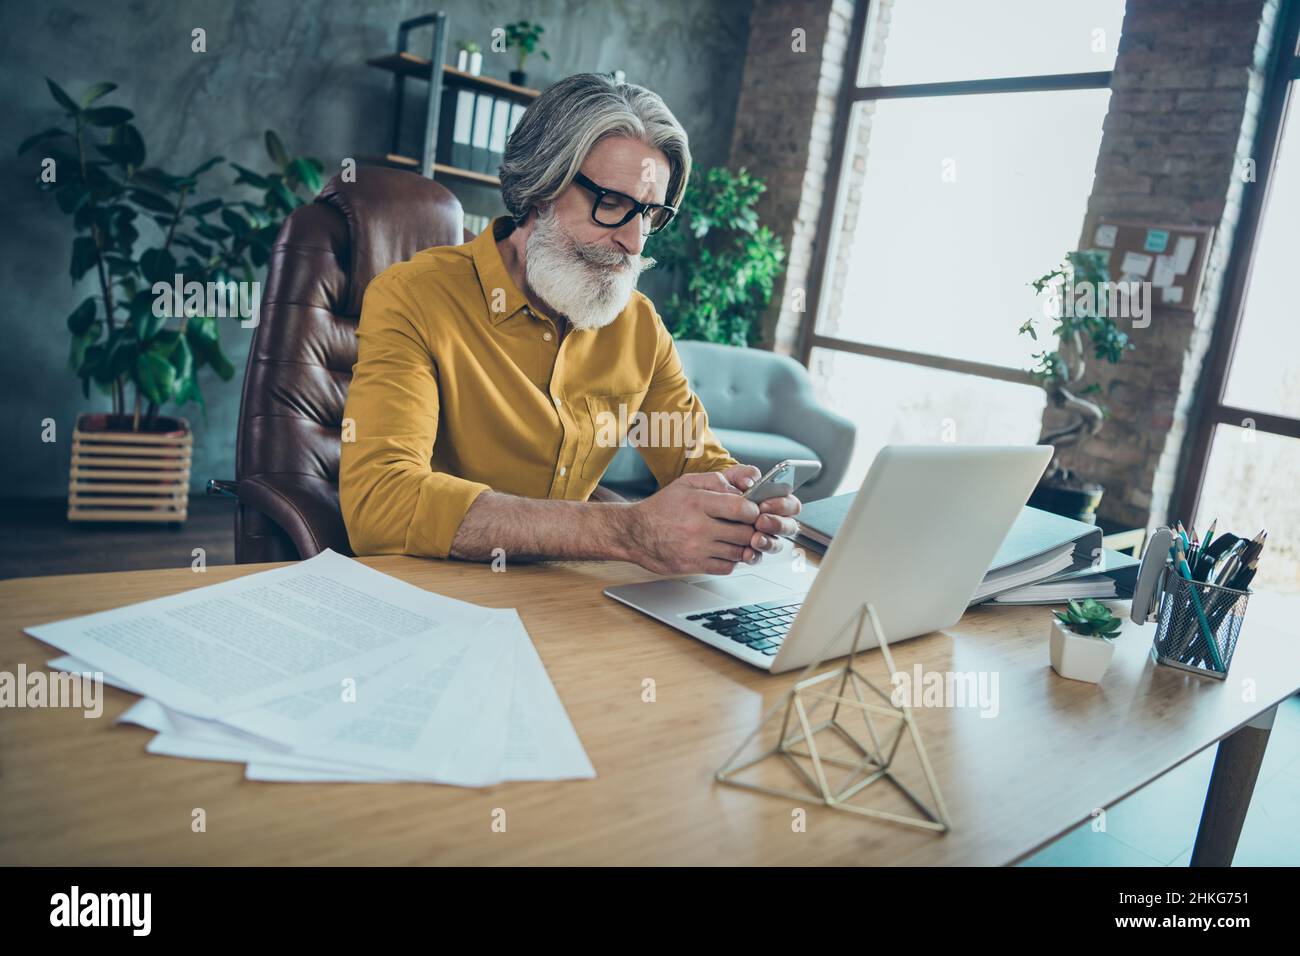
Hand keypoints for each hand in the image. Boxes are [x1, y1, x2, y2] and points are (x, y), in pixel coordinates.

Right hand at [628, 471, 760, 574]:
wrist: (635, 533)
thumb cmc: (662, 507)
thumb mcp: (686, 483)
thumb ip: (716, 480)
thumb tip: (743, 488)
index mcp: (697, 503)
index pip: (740, 508)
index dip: (753, 510)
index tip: (751, 511)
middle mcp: (697, 527)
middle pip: (744, 533)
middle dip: (752, 529)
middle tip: (749, 526)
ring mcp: (696, 549)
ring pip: (738, 552)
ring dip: (743, 546)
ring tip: (737, 537)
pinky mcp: (693, 566)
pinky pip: (726, 567)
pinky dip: (731, 560)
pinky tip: (725, 550)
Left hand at [720, 463, 802, 557]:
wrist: (704, 505)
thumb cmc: (724, 488)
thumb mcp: (732, 476)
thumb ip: (744, 474)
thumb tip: (750, 482)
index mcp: (777, 500)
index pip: (792, 505)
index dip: (783, 505)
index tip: (765, 504)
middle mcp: (774, 520)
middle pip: (789, 527)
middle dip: (777, 524)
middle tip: (760, 521)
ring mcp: (765, 537)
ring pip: (776, 544)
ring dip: (768, 542)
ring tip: (755, 539)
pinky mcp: (751, 550)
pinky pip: (758, 557)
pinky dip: (753, 556)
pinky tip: (746, 553)